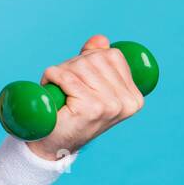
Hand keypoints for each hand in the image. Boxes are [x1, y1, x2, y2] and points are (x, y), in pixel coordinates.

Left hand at [27, 35, 144, 160]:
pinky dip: (53, 77)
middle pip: (95, 59)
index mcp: (134, 97)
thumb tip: (100, 40)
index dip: (88, 60)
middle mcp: (127, 101)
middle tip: (63, 86)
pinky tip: (50, 86)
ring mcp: (111, 105)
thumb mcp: (88, 86)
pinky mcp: (91, 108)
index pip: (111, 56)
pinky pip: (67, 77)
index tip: (79, 80)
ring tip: (57, 89)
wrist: (52, 145)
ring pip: (80, 66)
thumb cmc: (70, 114)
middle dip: (72, 65)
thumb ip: (96, 61)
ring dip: (61, 72)